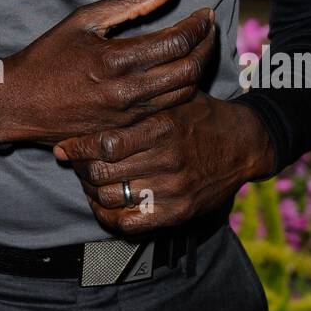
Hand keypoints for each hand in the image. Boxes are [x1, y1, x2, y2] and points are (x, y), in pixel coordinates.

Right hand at [0, 0, 215, 145]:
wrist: (18, 103)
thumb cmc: (48, 57)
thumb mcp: (82, 20)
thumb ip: (128, 3)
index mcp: (115, 60)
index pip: (177, 42)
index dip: (197, 25)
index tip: (204, 13)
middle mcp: (127, 91)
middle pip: (189, 70)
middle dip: (206, 46)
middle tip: (208, 29)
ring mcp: (128, 115)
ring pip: (183, 94)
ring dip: (198, 69)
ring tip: (199, 48)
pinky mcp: (126, 128)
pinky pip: (167, 109)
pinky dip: (181, 89)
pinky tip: (179, 72)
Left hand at [53, 94, 276, 233]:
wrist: (244, 142)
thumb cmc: (201, 113)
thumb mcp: (175, 96)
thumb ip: (142, 95)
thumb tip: (99, 87)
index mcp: (163, 126)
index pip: (106, 143)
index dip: (79, 147)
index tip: (67, 146)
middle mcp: (167, 159)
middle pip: (103, 172)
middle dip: (80, 169)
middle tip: (74, 164)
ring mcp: (173, 188)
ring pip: (112, 198)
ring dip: (91, 191)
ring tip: (87, 181)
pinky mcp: (179, 212)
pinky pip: (130, 223)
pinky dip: (109, 215)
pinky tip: (104, 204)